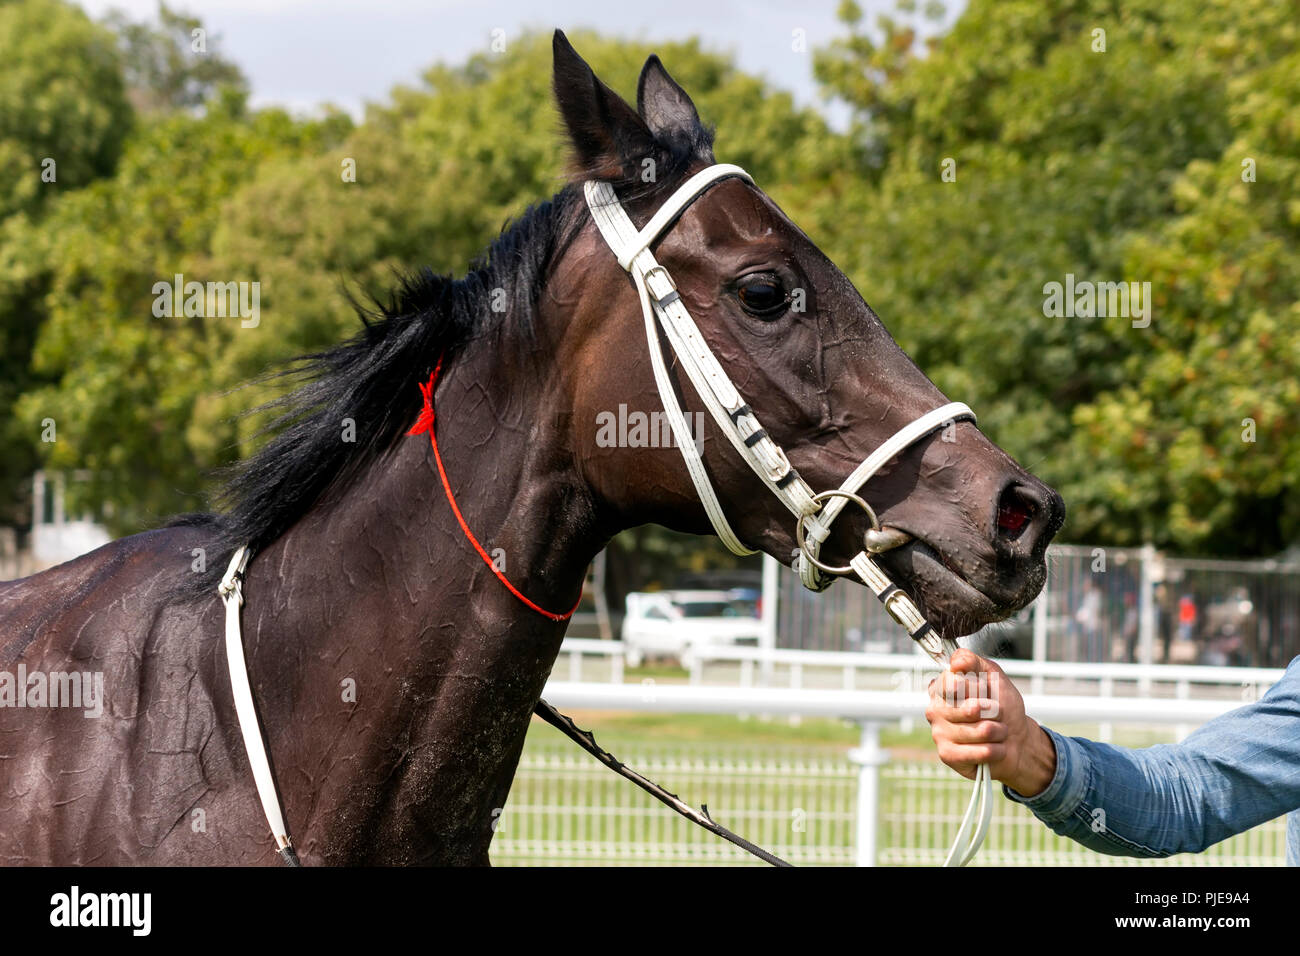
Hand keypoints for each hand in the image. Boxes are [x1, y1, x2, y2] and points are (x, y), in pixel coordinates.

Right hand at [925, 648, 1056, 796]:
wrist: (1017, 740)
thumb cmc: (1003, 707)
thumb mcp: (993, 676)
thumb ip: (974, 662)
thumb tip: (956, 662)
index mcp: (942, 687)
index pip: (952, 683)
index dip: (976, 689)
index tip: (987, 692)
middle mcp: (934, 709)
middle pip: (968, 709)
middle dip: (993, 712)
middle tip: (998, 714)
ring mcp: (938, 733)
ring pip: (977, 731)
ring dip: (998, 732)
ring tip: (999, 732)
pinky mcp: (947, 755)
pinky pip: (976, 753)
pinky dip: (994, 751)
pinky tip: (996, 748)